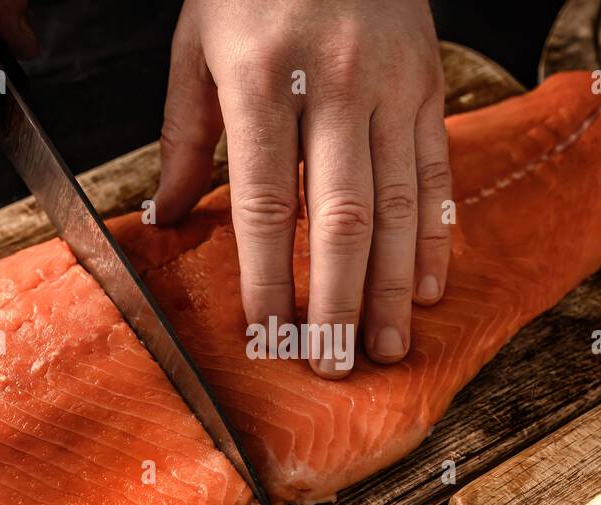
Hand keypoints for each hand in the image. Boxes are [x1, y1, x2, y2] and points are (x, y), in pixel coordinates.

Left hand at [154, 0, 451, 378]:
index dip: (264, 277)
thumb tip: (166, 219)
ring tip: (387, 347)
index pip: (261, 201)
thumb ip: (183, 135)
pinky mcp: (426, 84)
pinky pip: (434, 170)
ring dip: (393, 286)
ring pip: (396, 203)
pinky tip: (429, 286)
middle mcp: (329, 85)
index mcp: (258, 78)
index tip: (265, 334)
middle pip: (339, 214)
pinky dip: (434, 234)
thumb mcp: (196, 44)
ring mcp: (388, 85)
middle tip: (333, 364)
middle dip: (337, 300)